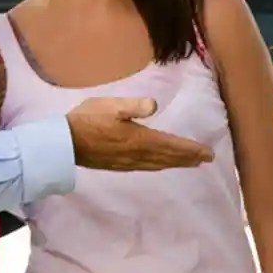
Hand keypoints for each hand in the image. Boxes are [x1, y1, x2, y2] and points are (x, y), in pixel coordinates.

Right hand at [65, 97, 214, 170]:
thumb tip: (154, 105)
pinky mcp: (120, 165)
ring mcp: (128, 162)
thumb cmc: (87, 119)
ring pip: (159, 164)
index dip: (191, 149)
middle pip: (169, 157)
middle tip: (206, 159)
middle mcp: (138, 154)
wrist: (64, 143)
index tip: (208, 153)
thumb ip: (134, 106)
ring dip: (176, 163)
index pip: (172, 145)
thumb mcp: (111, 106)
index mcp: (139, 139)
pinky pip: (147, 167)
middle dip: (188, 158)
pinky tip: (161, 164)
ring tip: (191, 162)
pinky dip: (160, 165)